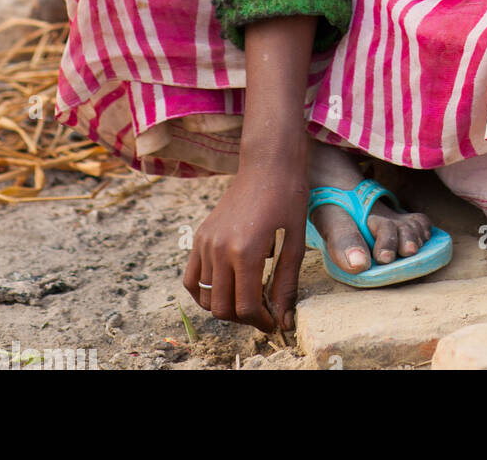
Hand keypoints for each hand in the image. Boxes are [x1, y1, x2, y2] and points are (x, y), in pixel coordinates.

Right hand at [184, 146, 307, 336]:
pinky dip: (203, 292)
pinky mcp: (200, 237)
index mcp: (245, 252)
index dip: (260, 322)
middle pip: (222, 307)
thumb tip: (283, 320)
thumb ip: (286, 284)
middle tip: (262, 312)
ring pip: (205, 297)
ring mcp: (205, 243)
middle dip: (243, 318)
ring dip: (225, 306)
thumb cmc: (288, 198)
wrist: (268, 164)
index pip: (245, 306)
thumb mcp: (295, 243)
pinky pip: (191, 279)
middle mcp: (219, 250)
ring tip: (246, 299)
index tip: (273, 322)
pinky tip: (224, 288)